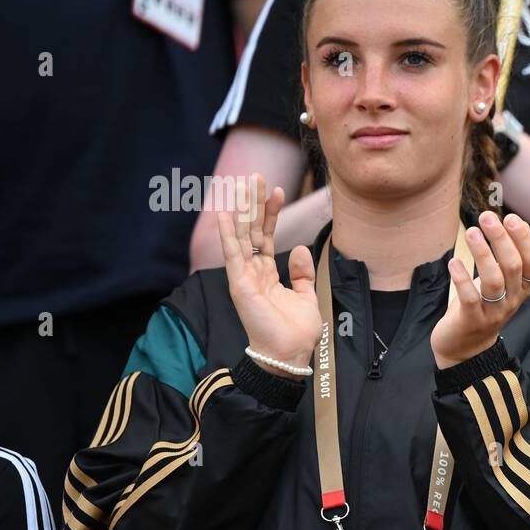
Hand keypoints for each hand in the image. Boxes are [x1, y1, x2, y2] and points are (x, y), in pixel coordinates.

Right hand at [217, 173, 322, 377]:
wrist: (290, 354)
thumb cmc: (296, 331)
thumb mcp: (305, 295)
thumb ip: (302, 272)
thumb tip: (298, 248)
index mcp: (267, 274)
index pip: (267, 235)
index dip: (272, 213)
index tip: (279, 189)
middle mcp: (253, 271)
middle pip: (252, 229)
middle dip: (254, 202)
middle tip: (256, 176)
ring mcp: (244, 276)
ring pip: (241, 235)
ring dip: (242, 209)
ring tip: (243, 184)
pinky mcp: (240, 284)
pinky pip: (232, 254)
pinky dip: (227, 234)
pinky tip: (224, 213)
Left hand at [431, 211, 529, 368]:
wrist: (465, 348)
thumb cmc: (482, 306)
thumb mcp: (500, 282)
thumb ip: (506, 257)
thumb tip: (513, 222)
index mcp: (522, 288)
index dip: (525, 239)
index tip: (511, 218)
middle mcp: (512, 299)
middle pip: (513, 266)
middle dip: (501, 239)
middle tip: (486, 217)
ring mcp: (494, 312)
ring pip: (494, 281)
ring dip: (483, 254)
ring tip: (472, 233)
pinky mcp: (472, 320)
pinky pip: (471, 298)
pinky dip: (463, 279)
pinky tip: (454, 262)